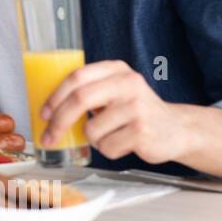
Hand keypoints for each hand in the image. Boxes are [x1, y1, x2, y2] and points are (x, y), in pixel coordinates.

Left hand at [41, 59, 181, 164]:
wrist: (177, 130)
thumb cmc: (136, 112)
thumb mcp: (115, 91)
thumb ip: (89, 91)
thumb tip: (48, 110)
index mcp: (117, 70)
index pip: (77, 77)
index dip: (55, 96)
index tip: (43, 113)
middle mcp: (128, 84)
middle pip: (79, 99)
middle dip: (58, 121)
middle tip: (48, 137)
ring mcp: (137, 107)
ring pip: (91, 129)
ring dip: (93, 139)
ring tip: (112, 135)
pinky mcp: (142, 131)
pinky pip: (107, 147)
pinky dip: (108, 150)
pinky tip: (125, 143)